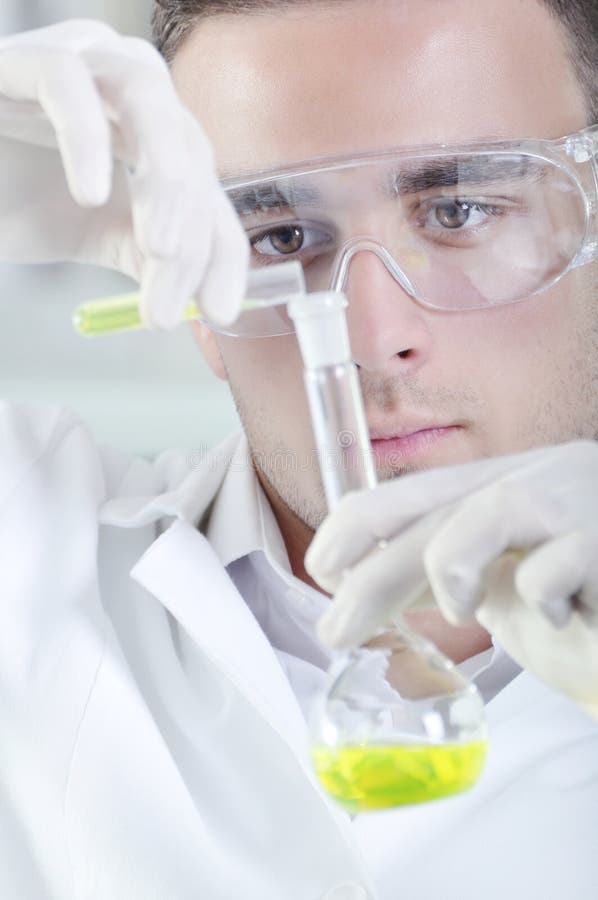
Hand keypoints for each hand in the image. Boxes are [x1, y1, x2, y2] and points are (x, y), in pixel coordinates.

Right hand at [0, 19, 248, 328]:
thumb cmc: (13, 196)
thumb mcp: (96, 234)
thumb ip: (150, 254)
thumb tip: (205, 300)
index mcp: (158, 127)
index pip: (209, 188)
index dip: (222, 253)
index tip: (218, 313)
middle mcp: (132, 84)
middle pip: (191, 153)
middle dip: (191, 240)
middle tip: (166, 306)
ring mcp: (85, 58)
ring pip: (151, 106)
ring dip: (167, 183)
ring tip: (159, 250)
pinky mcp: (30, 56)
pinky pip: (69, 82)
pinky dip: (88, 138)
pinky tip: (89, 194)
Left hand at [306, 441, 597, 717]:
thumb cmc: (586, 596)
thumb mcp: (506, 582)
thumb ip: (452, 573)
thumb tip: (376, 589)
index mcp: (494, 487)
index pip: (403, 493)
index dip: (350, 529)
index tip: (323, 574)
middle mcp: (528, 482)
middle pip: (427, 515)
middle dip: (372, 577)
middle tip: (337, 631)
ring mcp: (572, 503)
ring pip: (485, 515)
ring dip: (452, 568)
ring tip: (458, 609)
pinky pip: (559, 564)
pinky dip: (548, 597)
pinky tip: (566, 615)